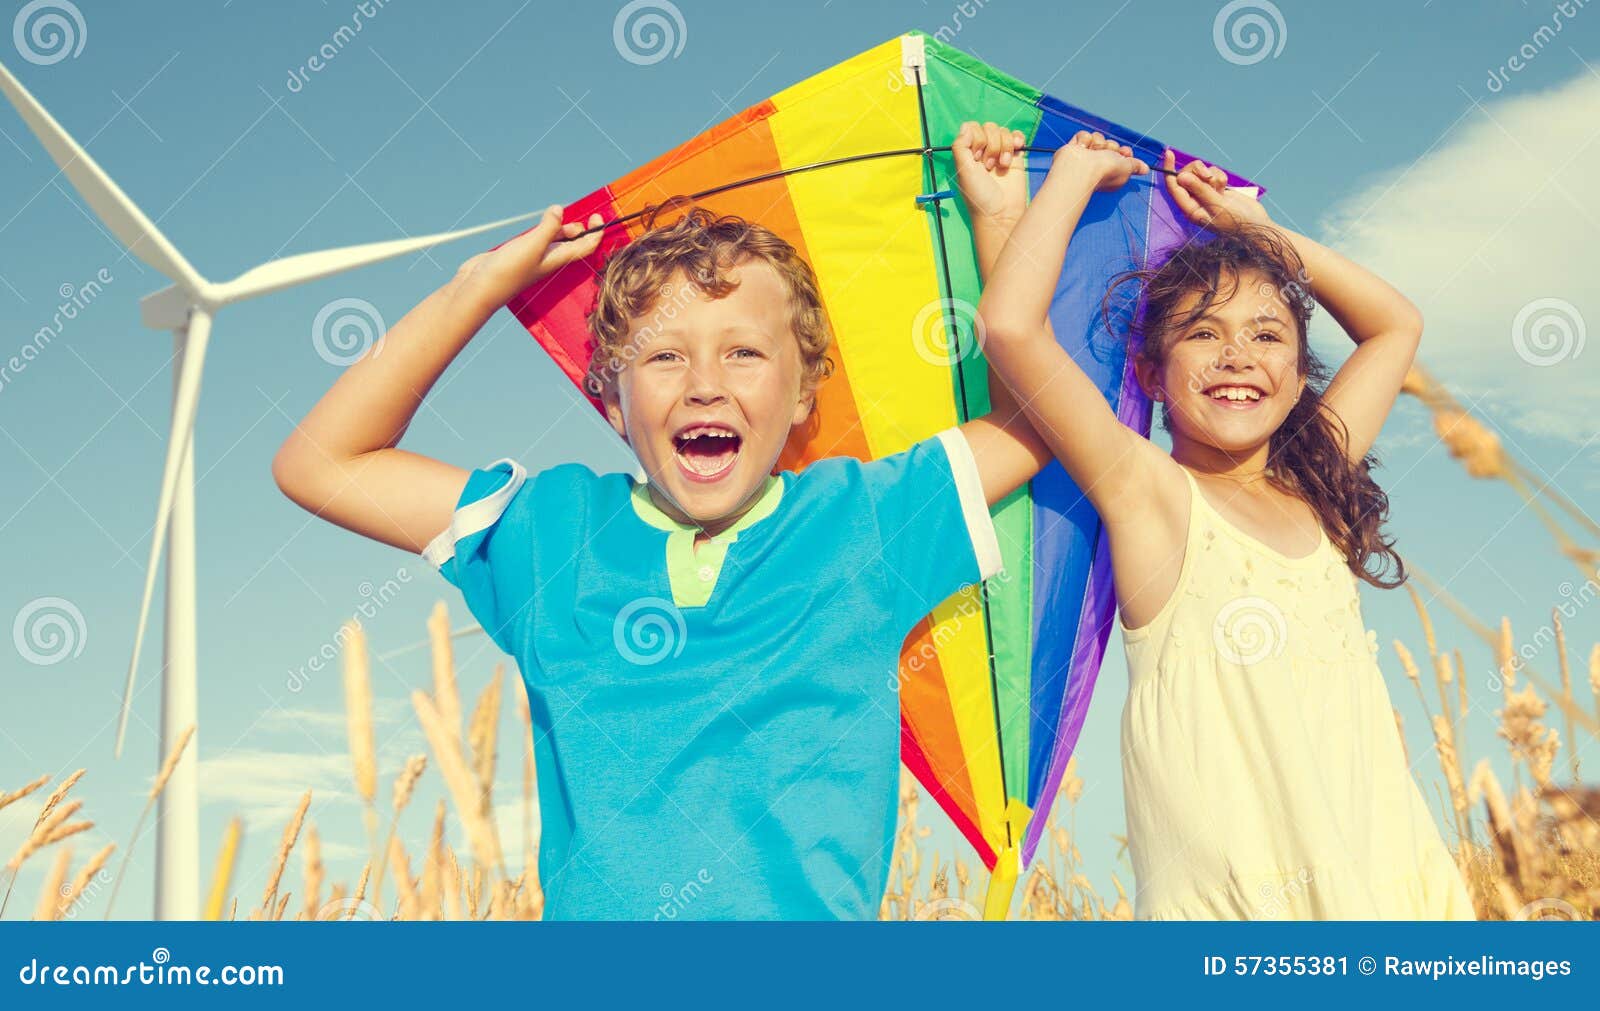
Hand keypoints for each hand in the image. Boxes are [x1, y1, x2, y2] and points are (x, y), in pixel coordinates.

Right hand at [456, 205, 603, 305]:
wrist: (480, 287)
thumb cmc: (508, 271)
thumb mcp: (532, 245)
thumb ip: (548, 227)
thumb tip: (560, 209)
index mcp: (558, 259)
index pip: (586, 247)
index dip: (596, 233)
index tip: (597, 216)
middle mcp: (549, 258)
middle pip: (573, 243)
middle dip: (580, 229)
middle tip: (580, 215)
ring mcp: (534, 255)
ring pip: (555, 240)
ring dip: (562, 227)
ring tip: (560, 214)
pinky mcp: (519, 252)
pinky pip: (539, 238)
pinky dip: (544, 228)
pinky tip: (541, 222)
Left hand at [953, 120, 1029, 226]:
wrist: (1001, 212)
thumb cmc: (979, 195)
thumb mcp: (963, 170)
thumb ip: (960, 146)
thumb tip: (966, 126)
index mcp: (968, 152)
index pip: (972, 127)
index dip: (976, 137)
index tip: (975, 157)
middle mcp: (983, 150)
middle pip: (989, 127)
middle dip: (990, 144)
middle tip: (988, 166)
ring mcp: (1000, 152)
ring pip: (1004, 131)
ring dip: (1003, 146)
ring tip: (1001, 166)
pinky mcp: (1016, 157)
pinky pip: (1017, 136)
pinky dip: (1017, 139)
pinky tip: (1016, 150)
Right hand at [1047, 131, 1148, 192]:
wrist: (1080, 168)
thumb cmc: (1104, 171)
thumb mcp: (1127, 168)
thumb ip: (1136, 166)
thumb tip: (1146, 169)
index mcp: (1113, 171)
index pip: (1122, 154)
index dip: (1124, 152)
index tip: (1125, 152)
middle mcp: (1100, 164)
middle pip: (1111, 144)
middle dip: (1110, 147)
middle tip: (1105, 156)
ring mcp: (1087, 156)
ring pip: (1098, 138)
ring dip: (1097, 144)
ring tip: (1091, 153)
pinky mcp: (1076, 148)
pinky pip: (1084, 135)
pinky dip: (1084, 140)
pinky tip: (1082, 149)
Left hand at [1162, 149, 1269, 231]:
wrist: (1256, 223)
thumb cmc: (1236, 220)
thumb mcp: (1216, 205)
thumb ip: (1199, 190)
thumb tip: (1180, 177)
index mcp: (1189, 209)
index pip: (1173, 187)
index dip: (1169, 170)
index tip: (1169, 153)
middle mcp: (1194, 201)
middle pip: (1187, 175)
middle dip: (1198, 171)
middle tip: (1209, 178)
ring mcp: (1205, 193)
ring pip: (1200, 172)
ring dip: (1212, 175)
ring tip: (1221, 188)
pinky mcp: (1216, 188)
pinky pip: (1212, 173)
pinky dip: (1220, 176)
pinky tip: (1225, 187)